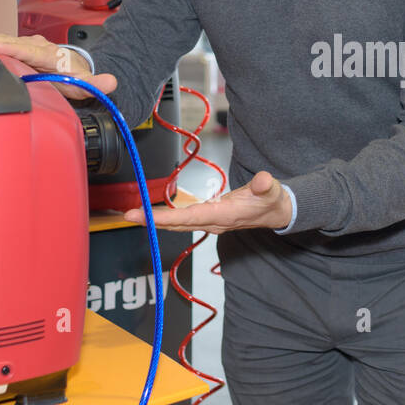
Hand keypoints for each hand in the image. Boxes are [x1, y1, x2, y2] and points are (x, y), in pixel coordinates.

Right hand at [0, 33, 117, 100]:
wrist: (72, 65)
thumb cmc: (74, 75)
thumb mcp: (85, 82)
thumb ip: (96, 84)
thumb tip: (111, 82)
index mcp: (49, 53)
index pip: (28, 49)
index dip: (11, 47)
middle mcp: (35, 46)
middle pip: (11, 43)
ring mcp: (24, 46)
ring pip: (3, 43)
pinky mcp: (15, 49)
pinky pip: (0, 47)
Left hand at [127, 170, 292, 234]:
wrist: (276, 212)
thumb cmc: (271, 200)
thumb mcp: (271, 190)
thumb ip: (266, 185)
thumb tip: (264, 180)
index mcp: (224, 215)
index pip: (191, 218)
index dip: (168, 218)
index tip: (147, 216)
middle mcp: (213, 222)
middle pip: (178, 224)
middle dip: (153, 221)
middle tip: (128, 215)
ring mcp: (210, 222)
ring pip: (178, 224)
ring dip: (156, 221)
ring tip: (135, 215)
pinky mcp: (209, 218)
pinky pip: (183, 221)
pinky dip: (167, 218)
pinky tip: (155, 216)